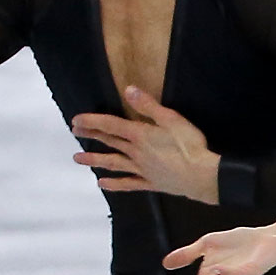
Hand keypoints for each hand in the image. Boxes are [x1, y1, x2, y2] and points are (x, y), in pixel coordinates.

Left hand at [71, 86, 219, 203]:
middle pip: (110, 142)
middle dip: (91, 135)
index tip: (76, 120)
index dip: (92, 121)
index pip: (111, 125)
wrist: (201, 176)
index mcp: (140, 135)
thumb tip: (128, 90)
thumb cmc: (189, 145)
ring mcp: (141, 169)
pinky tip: (102, 183)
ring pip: (113, 163)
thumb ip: (148, 105)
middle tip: (74, 131)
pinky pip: (128, 184)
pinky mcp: (150, 183)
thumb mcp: (171, 119)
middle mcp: (136, 153)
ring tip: (77, 158)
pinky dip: (114, 184)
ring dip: (95, 159)